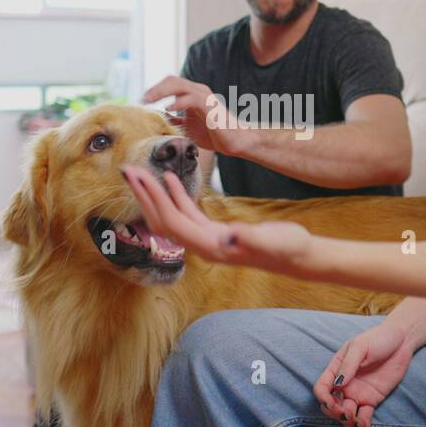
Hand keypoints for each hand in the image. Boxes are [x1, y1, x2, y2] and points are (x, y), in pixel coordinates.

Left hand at [121, 165, 310, 273]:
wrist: (298, 257)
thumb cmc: (288, 248)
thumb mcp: (273, 241)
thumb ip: (250, 239)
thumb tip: (230, 237)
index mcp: (210, 246)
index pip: (172, 223)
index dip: (153, 200)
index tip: (139, 177)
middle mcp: (202, 246)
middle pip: (163, 220)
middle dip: (144, 195)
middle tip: (126, 169)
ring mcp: (205, 239)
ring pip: (170, 216)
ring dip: (153, 194)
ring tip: (138, 172)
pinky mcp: (213, 232)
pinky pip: (187, 214)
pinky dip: (176, 195)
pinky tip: (170, 179)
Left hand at [142, 75, 244, 155]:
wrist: (236, 140)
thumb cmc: (214, 134)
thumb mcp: (189, 127)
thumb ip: (176, 121)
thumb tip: (160, 120)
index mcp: (192, 94)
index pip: (170, 84)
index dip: (155, 90)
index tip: (143, 101)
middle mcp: (197, 91)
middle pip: (172, 80)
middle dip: (155, 89)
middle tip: (143, 100)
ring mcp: (204, 96)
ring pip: (179, 85)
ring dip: (161, 91)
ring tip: (149, 100)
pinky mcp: (209, 105)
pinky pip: (191, 98)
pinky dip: (178, 101)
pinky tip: (169, 108)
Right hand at [313, 322, 413, 426]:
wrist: (401, 341)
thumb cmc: (377, 339)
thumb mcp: (360, 347)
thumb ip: (348, 365)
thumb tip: (338, 384)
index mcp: (336, 369)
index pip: (322, 387)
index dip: (323, 398)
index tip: (331, 403)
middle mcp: (344, 384)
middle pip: (331, 405)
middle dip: (335, 413)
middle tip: (346, 413)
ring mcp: (358, 393)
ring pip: (346, 413)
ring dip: (348, 421)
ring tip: (358, 423)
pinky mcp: (372, 400)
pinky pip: (364, 416)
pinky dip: (363, 426)